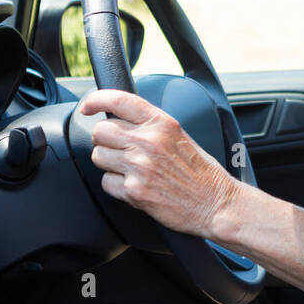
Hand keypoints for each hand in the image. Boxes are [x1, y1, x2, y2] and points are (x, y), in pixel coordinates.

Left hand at [79, 89, 240, 238]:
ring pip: (99, 156)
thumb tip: (120, 121)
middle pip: (101, 131)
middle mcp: (149, 141)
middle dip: (105, 140)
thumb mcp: (180, 137)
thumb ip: (151, 126)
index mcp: (162, 124)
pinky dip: (115, 186)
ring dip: (109, 164)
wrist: (215, 203)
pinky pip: (106, 182)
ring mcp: (139, 166)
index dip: (96, 100)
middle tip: (118, 149)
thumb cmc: (201, 172)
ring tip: (129, 169)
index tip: (88, 107)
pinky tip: (134, 186)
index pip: (120, 100)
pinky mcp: (134, 190)